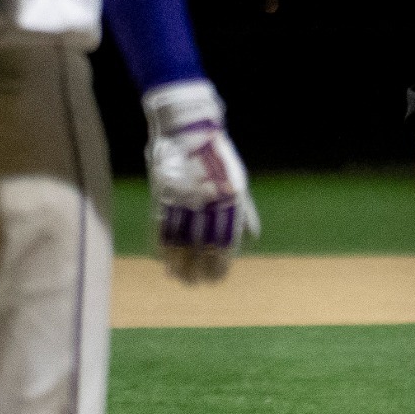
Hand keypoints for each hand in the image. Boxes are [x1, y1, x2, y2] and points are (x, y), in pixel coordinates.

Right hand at [141, 80, 258, 282]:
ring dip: (180, 264)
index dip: (220, 265)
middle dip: (199, 269)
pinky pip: (162, 228)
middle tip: (197, 283)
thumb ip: (244, 213)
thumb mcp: (239, 183)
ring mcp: (183, 201)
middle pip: (202, 247)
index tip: (216, 279)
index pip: (224, 244)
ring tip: (181, 279)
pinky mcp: (164, 195)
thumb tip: (252, 238)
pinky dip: (162, 247)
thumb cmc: (218, 158)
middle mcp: (207, 206)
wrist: (189, 130)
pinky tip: (163, 261)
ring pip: (180, 242)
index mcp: (229, 203)